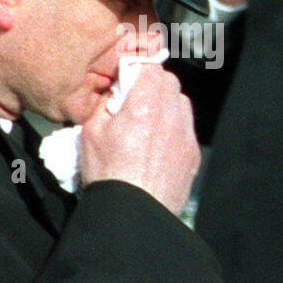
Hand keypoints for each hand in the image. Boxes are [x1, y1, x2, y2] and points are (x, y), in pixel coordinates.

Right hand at [80, 64, 199, 215]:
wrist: (133, 215)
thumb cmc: (109, 177)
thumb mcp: (90, 133)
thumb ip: (104, 104)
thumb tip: (115, 91)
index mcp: (145, 106)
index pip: (150, 67)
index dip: (138, 69)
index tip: (128, 78)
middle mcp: (171, 116)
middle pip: (169, 82)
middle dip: (153, 85)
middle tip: (135, 100)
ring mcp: (185, 136)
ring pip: (181, 103)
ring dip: (167, 105)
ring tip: (148, 123)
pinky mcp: (192, 155)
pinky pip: (187, 129)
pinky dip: (175, 129)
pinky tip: (158, 145)